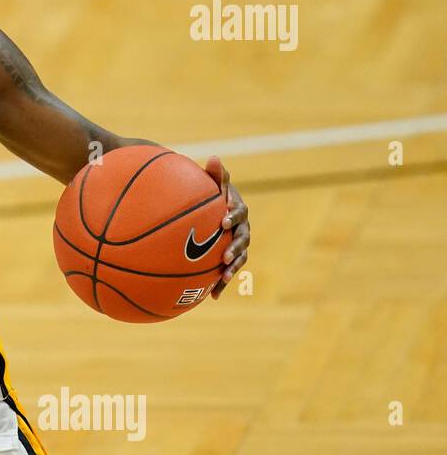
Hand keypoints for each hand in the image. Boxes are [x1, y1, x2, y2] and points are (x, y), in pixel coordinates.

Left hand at [204, 155, 248, 299]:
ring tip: (224, 277)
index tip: (223, 221)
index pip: (239, 212)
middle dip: (235, 249)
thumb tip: (214, 158)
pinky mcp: (229, 258)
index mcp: (238, 210)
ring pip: (239, 258)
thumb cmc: (210, 194)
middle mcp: (242, 228)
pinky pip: (227, 271)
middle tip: (224, 256)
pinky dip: (221, 283)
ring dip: (232, 268)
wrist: (211, 209)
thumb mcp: (212, 184)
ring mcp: (237, 244)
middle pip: (243, 239)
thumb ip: (214, 174)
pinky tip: (212, 296)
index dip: (233, 216)